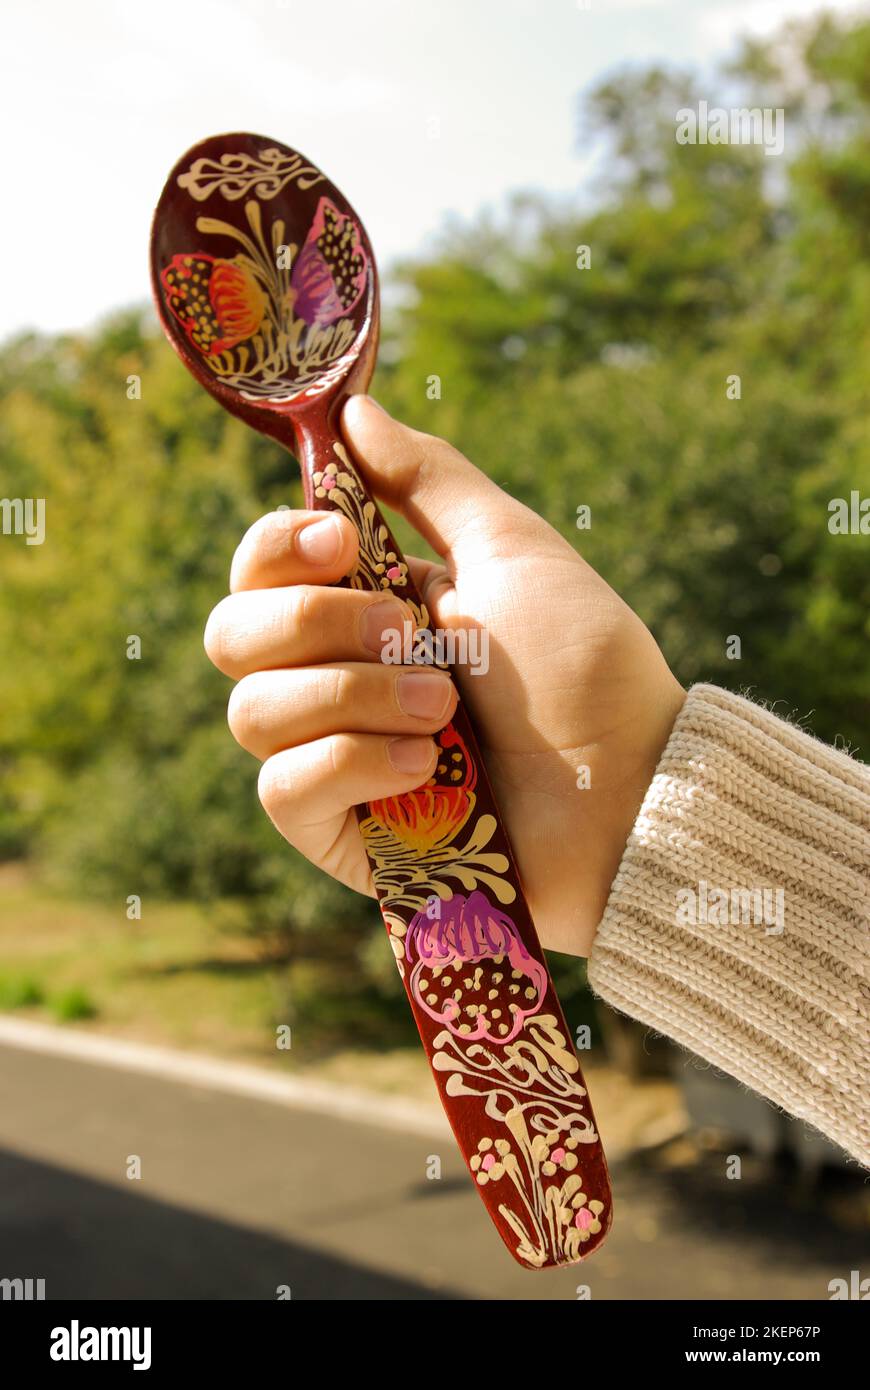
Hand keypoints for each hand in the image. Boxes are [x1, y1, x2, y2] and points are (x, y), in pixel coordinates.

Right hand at [204, 396, 684, 957]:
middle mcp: (335, 680)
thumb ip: (429, 481)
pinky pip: (282, 790)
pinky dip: (350, 763)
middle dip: (317, 621)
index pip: (257, 571)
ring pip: (252, 712)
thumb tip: (354, 412)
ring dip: (353, 696)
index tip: (343, 540)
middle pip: (231, 635)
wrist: (631, 788)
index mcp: (366, 608)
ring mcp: (333, 759)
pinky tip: (427, 768)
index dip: (276, 549)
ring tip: (445, 709)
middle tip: (410, 632)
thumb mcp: (511, 551)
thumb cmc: (585, 666)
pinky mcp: (343, 833)